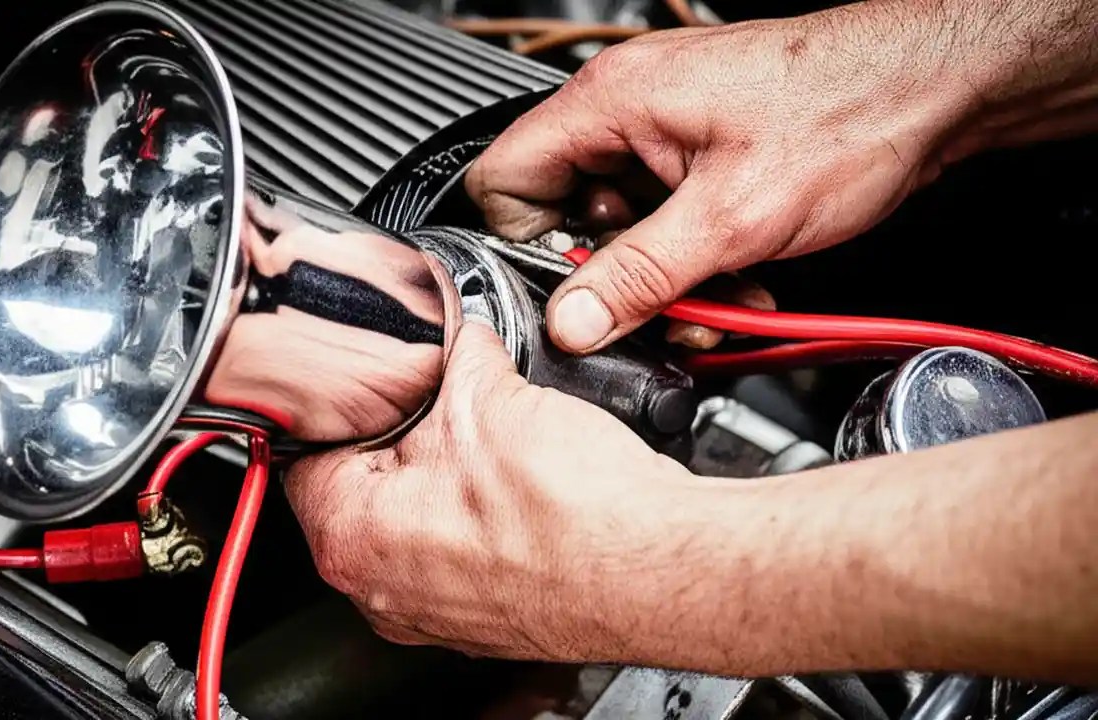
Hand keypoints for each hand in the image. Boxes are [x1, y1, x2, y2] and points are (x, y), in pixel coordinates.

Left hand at [284, 320, 690, 662]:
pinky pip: (455, 554)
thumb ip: (450, 348)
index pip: (306, 455)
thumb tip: (449, 325)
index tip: (365, 386)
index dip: (340, 406)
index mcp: (352, 539)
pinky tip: (513, 488)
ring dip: (437, 479)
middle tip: (436, 405)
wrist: (660, 569)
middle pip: (357, 491)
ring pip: (409, 525)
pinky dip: (474, 519)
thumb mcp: (488, 392)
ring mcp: (432, 614)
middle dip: (394, 439)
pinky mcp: (482, 619)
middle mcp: (381, 593)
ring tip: (483, 446)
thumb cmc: (577, 515)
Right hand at [465, 3, 991, 354]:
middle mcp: (626, 108)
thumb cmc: (847, 113)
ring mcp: (662, 128)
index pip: (503, 181)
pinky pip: (664, 216)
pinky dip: (692, 256)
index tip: (578, 289)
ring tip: (715, 291)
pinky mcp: (698, 150)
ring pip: (620, 224)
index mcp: (609, 103)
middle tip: (659, 300)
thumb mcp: (731, 217)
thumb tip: (573, 322)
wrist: (933, 88)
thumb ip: (640, 277)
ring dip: (662, 273)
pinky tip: (735, 275)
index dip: (529, 246)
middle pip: (562, 211)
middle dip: (612, 273)